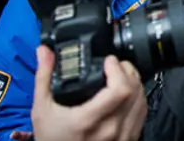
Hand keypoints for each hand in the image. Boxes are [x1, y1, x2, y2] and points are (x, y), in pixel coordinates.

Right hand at [29, 45, 146, 140]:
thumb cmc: (51, 139)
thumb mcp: (42, 109)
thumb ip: (43, 78)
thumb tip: (44, 51)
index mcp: (89, 119)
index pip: (119, 89)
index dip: (118, 69)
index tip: (109, 61)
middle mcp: (110, 128)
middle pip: (133, 91)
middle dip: (127, 71)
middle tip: (115, 65)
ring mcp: (122, 135)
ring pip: (141, 100)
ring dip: (135, 83)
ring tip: (122, 75)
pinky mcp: (129, 139)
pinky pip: (142, 113)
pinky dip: (138, 98)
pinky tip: (128, 93)